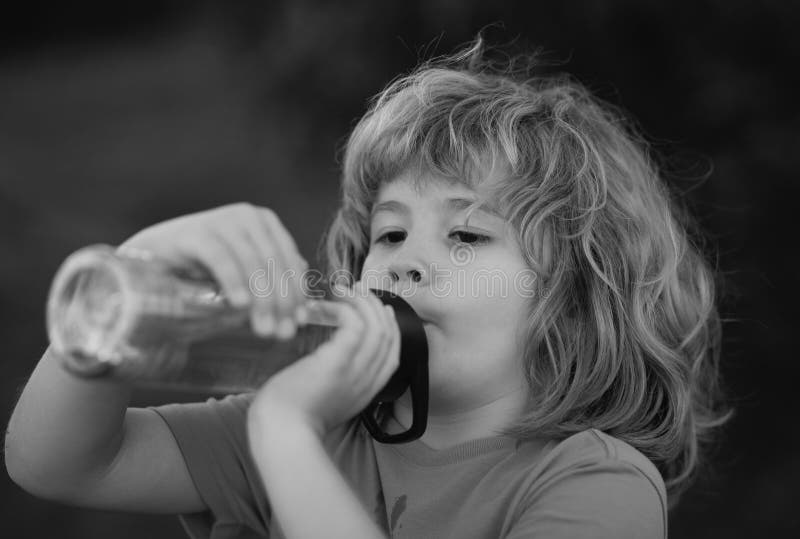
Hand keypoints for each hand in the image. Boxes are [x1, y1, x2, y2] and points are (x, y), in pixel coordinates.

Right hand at [117, 203, 307, 338]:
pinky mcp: (196, 231)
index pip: (290, 260)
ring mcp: (222, 219)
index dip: (297, 293)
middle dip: (281, 302)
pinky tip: (239, 304)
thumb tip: (304, 310)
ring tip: (263, 329)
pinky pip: (221, 258)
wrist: (151, 261)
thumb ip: (271, 287)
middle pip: (274, 263)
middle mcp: (248, 216)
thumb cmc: (203, 272)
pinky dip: (233, 281)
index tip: (299, 323)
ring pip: (252, 262)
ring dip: (261, 299)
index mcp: (266, 223)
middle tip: (280, 333)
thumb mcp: (244, 280)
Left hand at [247, 282, 400, 437]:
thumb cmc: (291, 419)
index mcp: (366, 391)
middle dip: (377, 308)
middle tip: (359, 291)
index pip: (393, 353)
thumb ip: (334, 383)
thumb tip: (326, 363)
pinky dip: (346, 310)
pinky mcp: (337, 363)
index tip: (381, 309)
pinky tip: (329, 305)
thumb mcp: (324, 402)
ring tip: (345, 290)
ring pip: (377, 327)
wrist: (281, 434)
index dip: (391, 327)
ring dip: (364, 303)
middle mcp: (366, 381)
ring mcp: (354, 372)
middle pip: (389, 336)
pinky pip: (356, 327)